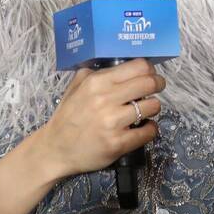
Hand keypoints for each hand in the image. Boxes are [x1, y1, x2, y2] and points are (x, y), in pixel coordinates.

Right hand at [32, 58, 164, 179]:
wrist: (55, 149)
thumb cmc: (68, 116)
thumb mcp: (76, 87)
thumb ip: (96, 72)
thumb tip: (121, 64)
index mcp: (97, 82)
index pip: (138, 67)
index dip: (149, 70)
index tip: (150, 75)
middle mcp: (106, 99)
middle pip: (149, 83)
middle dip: (157, 84)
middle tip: (156, 89)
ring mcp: (113, 122)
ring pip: (153, 106)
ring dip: (153, 107)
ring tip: (146, 111)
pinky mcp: (118, 143)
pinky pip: (148, 132)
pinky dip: (151, 128)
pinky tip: (144, 127)